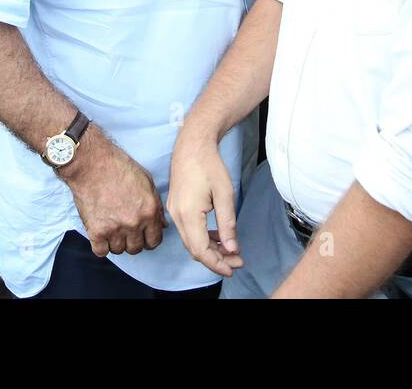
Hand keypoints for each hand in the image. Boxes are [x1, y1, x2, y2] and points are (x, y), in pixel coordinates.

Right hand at [60, 127, 164, 256]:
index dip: (149, 239)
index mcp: (149, 211)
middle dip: (132, 241)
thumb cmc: (119, 167)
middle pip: (136, 248)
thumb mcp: (146, 181)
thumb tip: (162, 225)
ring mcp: (115, 229)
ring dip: (116, 242)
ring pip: (119, 250)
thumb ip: (156, 205)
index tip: (142, 234)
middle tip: (125, 230)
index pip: (155, 241)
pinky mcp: (96, 231)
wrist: (91, 163)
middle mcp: (134, 223)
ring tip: (111, 228)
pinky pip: (101, 251)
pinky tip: (100, 234)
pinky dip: (101, 245)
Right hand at [167, 130, 242, 276]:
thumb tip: (231, 248)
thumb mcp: (225, 194)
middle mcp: (176, 216)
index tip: (233, 268)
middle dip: (216, 259)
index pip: (201, 250)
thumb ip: (227, 224)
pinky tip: (218, 237)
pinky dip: (203, 238)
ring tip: (231, 251)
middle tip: (238, 261)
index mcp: (188, 214)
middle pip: (194, 249)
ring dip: (210, 249)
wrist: (192, 144)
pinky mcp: (175, 206)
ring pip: (191, 240)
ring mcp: (173, 211)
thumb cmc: (210, 166)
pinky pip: (188, 230)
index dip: (217, 263)